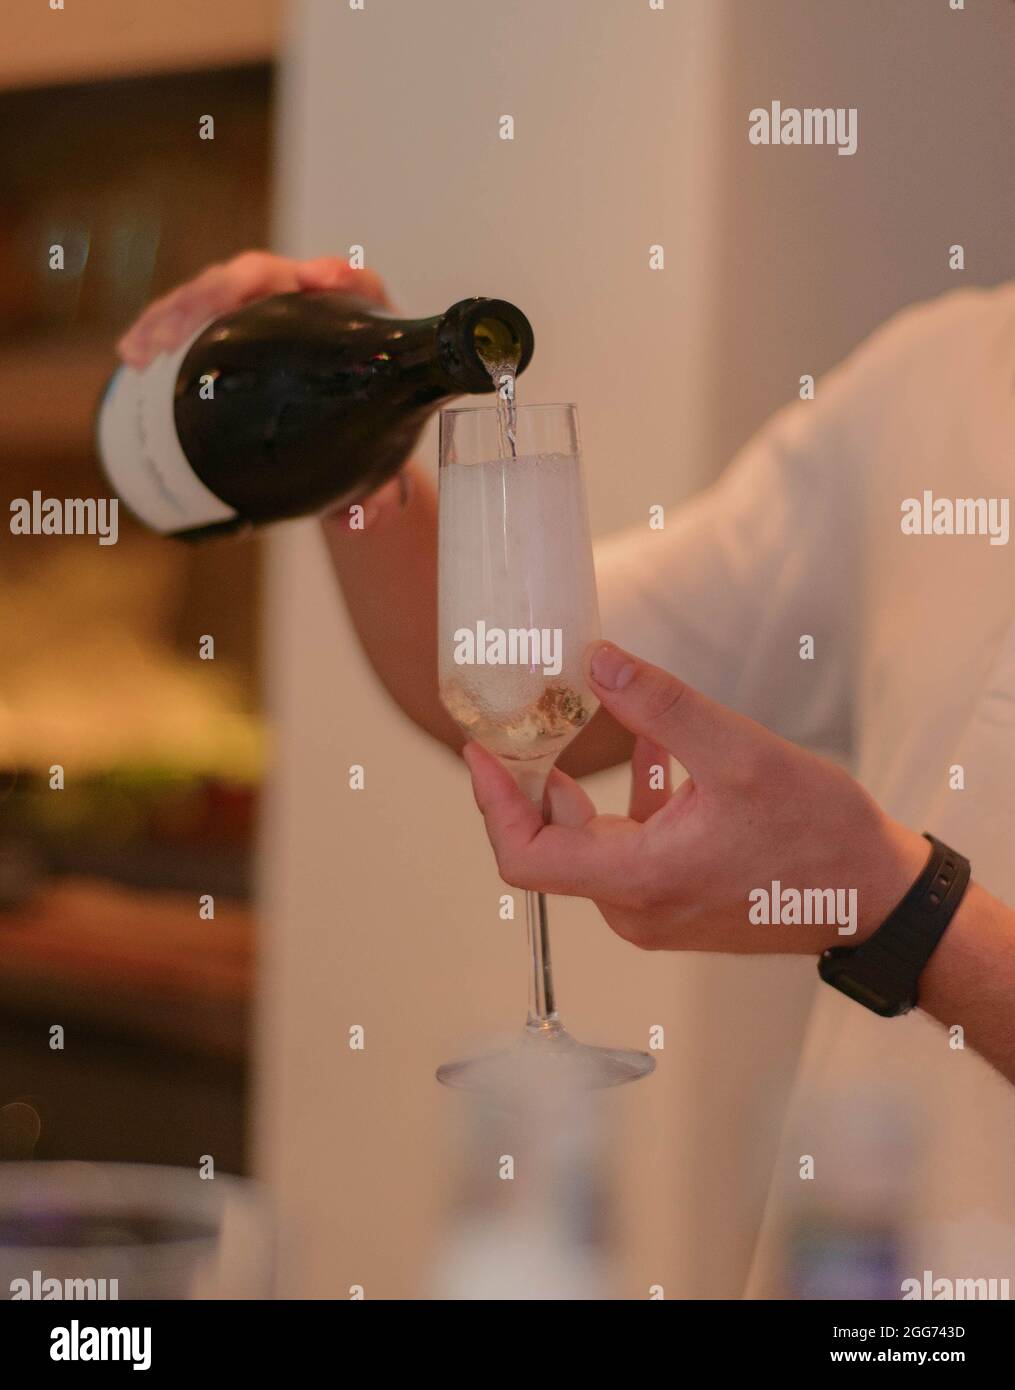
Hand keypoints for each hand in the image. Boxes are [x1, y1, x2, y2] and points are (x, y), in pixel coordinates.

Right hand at [117, 251, 404, 528]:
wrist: (348, 440)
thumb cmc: (368, 441)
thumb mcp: (380, 470)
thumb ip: (379, 497)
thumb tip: (360, 520)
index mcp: (359, 324)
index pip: (356, 286)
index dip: (338, 277)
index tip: (316, 280)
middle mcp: (309, 303)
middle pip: (264, 277)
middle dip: (217, 293)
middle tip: (179, 333)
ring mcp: (264, 308)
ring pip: (216, 290)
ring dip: (173, 310)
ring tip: (141, 351)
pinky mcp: (229, 326)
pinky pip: (191, 314)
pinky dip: (159, 327)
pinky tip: (132, 354)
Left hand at [463, 641, 929, 953]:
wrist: (878, 897)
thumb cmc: (820, 836)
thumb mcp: (740, 753)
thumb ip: (661, 705)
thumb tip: (597, 660)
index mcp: (639, 880)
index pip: (525, 856)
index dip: (492, 803)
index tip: (478, 750)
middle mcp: (636, 909)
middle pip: (552, 847)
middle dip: (537, 781)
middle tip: (531, 721)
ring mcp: (656, 913)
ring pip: (594, 844)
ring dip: (592, 785)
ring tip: (604, 719)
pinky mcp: (677, 904)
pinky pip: (632, 850)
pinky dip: (632, 802)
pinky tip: (659, 751)